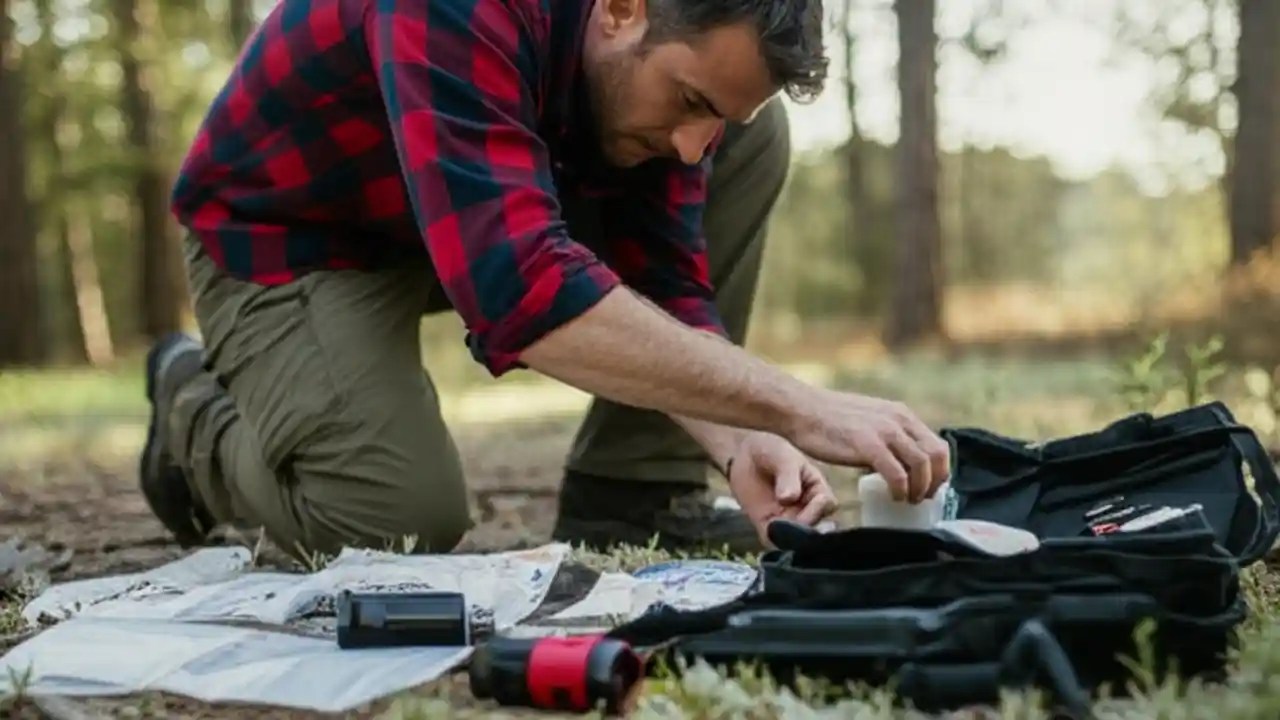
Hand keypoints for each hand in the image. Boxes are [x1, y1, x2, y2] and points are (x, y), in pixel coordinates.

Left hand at [725, 432, 837, 546]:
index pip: (828, 504)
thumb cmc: (770, 451)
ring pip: (797, 540)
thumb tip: (788, 499)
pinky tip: (767, 533)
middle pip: (816, 526)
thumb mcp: (782, 457)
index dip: (817, 508)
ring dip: (789, 539)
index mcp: (818, 489)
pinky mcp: (770, 527)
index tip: (797, 504)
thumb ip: (788, 476)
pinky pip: (775, 542)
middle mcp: (808, 508)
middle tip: (788, 524)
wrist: (743, 456)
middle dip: (805, 529)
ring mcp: (789, 520)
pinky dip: (773, 542)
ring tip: (776, 529)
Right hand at [786, 389, 949, 504]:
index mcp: (901, 414)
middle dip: (935, 482)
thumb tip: (896, 464)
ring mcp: (884, 431)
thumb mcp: (869, 422)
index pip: (937, 445)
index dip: (940, 471)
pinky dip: (901, 490)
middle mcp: (899, 419)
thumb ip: (886, 438)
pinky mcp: (868, 444)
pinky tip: (894, 497)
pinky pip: (897, 474)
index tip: (930, 488)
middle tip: (923, 499)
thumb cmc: (828, 420)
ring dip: (920, 489)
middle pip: (937, 455)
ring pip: (922, 465)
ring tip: (908, 501)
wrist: (801, 409)